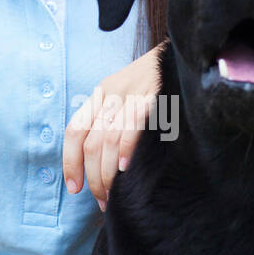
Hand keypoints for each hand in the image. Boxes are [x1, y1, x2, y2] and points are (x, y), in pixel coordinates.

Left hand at [63, 45, 164, 209]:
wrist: (183, 54)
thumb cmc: (158, 85)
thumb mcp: (128, 96)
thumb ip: (114, 122)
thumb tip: (104, 167)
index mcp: (101, 94)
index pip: (74, 131)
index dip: (70, 162)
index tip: (74, 188)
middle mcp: (112, 94)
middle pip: (91, 142)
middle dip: (93, 178)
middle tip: (102, 200)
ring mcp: (132, 94)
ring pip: (108, 140)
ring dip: (108, 174)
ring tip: (113, 196)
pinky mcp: (153, 96)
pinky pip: (132, 125)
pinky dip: (125, 150)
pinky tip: (125, 170)